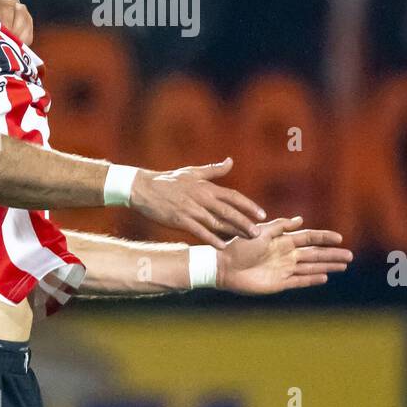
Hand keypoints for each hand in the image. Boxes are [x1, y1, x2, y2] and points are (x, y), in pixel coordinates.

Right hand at [130, 157, 265, 247]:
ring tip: (246, 240)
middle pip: (228, 210)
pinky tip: (222, 246)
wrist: (144, 188)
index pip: (232, 196)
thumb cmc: (169, 180)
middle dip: (245, 222)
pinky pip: (199, 231)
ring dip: (232, 231)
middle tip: (259, 233)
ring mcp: (191, 209)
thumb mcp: (192, 172)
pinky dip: (211, 238)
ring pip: (216, 222)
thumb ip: (213, 170)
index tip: (262, 214)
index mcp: (206, 186)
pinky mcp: (180, 220)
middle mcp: (201, 198)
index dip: (248, 205)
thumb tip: (230, 161)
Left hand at [216, 216, 351, 293]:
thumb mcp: (260, 232)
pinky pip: (300, 281)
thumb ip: (279, 226)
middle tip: (350, 256)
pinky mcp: (279, 283)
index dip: (324, 237)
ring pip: (311, 268)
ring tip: (343, 266)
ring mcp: (284, 269)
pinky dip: (312, 279)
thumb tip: (300, 219)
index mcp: (283, 240)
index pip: (309, 238)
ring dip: (327, 267)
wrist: (224, 266)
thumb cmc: (239, 246)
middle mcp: (286, 255)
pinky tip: (325, 277)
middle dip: (332, 255)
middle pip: (315, 254)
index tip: (340, 238)